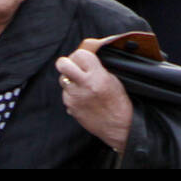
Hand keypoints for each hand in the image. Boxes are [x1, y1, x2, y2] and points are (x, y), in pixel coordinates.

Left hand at [56, 38, 133, 153]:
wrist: (117, 127)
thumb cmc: (118, 102)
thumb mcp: (112, 78)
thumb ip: (96, 66)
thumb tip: (83, 55)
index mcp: (96, 75)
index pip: (79, 54)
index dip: (81, 55)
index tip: (84, 59)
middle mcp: (83, 85)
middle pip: (62, 64)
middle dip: (67, 63)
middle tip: (74, 67)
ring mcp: (74, 97)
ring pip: (62, 79)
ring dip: (69, 80)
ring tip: (81, 85)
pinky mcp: (70, 107)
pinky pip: (65, 94)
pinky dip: (71, 94)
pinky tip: (83, 98)